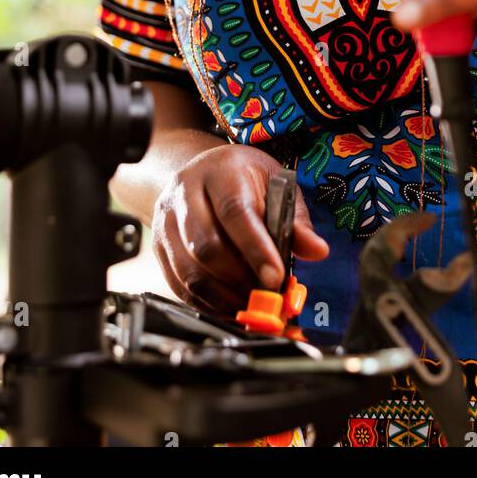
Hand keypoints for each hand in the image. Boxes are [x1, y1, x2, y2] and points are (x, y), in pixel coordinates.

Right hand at [152, 143, 328, 314]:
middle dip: (240, 279)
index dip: (256, 249)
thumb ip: (296, 220)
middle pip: (206, 245)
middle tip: (268, 297)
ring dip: (224, 297)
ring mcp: (166, 221)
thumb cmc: (245, 178)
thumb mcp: (277, 185)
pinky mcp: (158, 247)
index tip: (276, 278)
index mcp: (220, 171)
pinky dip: (206, 303)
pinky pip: (178, 284)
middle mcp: (185, 193)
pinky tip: (229, 306)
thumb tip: (317, 251)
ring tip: (252, 304)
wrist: (200, 171)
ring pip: (189, 270)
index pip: (235, 212)